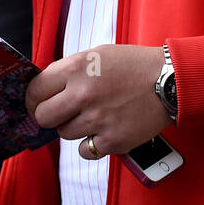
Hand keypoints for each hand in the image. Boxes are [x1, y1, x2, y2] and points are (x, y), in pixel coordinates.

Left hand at [26, 44, 171, 157]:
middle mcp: (83, 94)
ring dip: (74, 127)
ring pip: (64, 133)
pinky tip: (104, 129)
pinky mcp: (112, 141)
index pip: (35, 90)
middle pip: (43, 117)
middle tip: (60, 112)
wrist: (169, 82)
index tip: (38, 102)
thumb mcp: (97, 54)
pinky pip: (85, 150)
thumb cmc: (133, 66)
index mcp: (76, 68)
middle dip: (49, 115)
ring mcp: (97, 120)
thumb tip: (43, 88)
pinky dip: (91, 143)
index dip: (34, 98)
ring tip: (94, 115)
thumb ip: (69, 70)